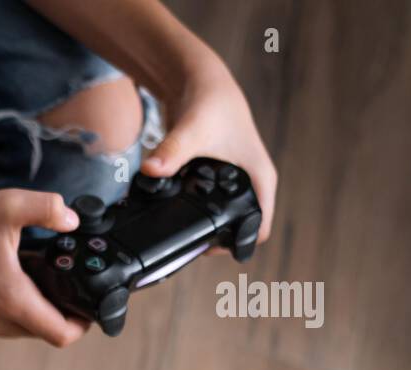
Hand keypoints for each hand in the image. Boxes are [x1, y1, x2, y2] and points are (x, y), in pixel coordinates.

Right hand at [0, 185, 90, 345]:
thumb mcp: (14, 203)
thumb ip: (51, 209)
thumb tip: (75, 221)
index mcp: (12, 298)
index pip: (59, 335)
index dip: (80, 326)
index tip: (86, 309)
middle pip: (40, 332)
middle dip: (56, 315)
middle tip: (60, 285)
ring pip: (18, 331)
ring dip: (31, 314)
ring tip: (33, 282)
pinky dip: (8, 313)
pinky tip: (7, 286)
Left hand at [141, 55, 277, 243]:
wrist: (200, 81)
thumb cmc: (210, 101)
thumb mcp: (192, 130)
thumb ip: (172, 152)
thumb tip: (151, 170)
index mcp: (259, 178)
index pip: (260, 227)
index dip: (238, 244)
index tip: (208, 247)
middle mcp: (251, 183)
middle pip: (239, 227)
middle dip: (214, 239)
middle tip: (185, 244)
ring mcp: (233, 182)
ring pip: (223, 217)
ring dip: (202, 227)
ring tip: (176, 230)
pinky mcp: (216, 179)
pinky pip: (208, 206)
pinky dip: (192, 212)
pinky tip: (172, 214)